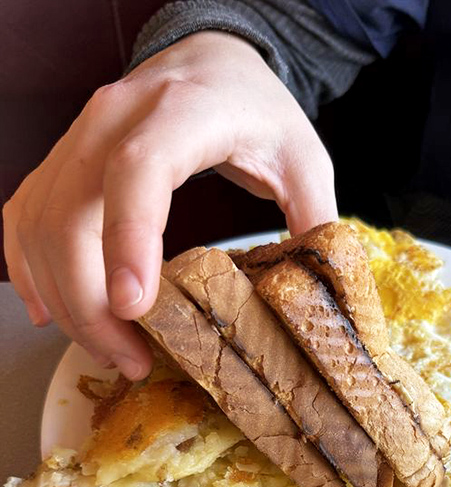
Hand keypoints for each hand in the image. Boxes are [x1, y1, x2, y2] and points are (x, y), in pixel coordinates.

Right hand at [2, 32, 336, 378]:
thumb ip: (314, 221)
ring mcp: (78, 138)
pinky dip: (31, 272)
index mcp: (183, 112)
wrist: (209, 60)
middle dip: (92, 303)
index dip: (129, 239)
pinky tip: (54, 313)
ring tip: (113, 351)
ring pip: (40, 226)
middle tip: (132, 359)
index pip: (139, 170)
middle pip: (71, 214)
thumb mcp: (304, 159)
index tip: (134, 307)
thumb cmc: (255, 109)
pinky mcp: (61, 162)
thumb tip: (318, 298)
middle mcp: (114, 119)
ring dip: (66, 301)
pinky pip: (24, 219)